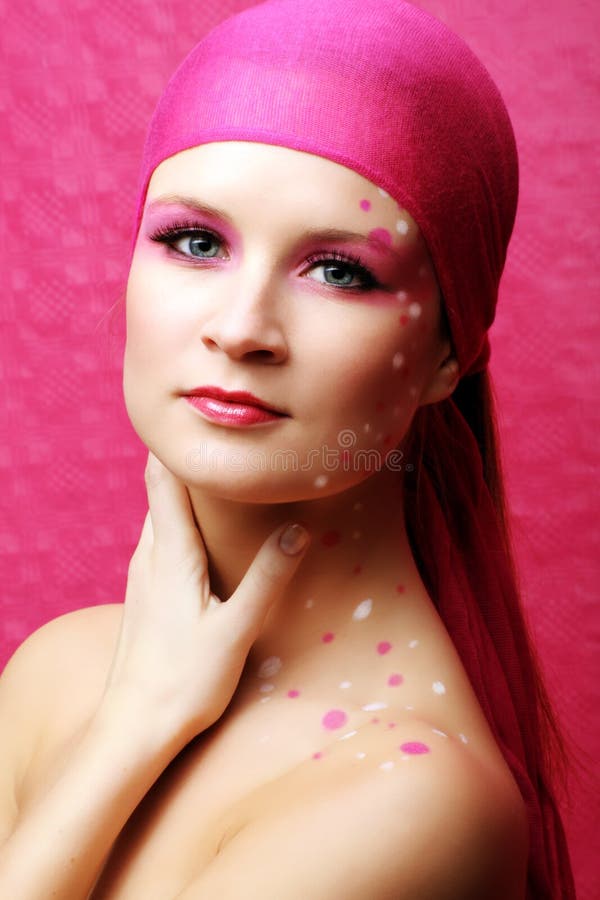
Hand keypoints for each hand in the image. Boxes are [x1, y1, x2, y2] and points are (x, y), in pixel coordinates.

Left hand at [102, 451, 310, 740]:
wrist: (134, 725)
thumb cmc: (185, 681)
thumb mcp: (236, 630)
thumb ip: (267, 578)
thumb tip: (297, 529)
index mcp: (171, 552)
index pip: (164, 478)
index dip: (177, 443)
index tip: (202, 414)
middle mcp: (150, 554)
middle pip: (162, 488)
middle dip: (189, 460)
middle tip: (225, 437)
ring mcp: (143, 573)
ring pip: (161, 513)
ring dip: (184, 490)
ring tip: (220, 474)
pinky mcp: (145, 592)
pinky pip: (161, 537)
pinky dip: (181, 518)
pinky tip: (204, 531)